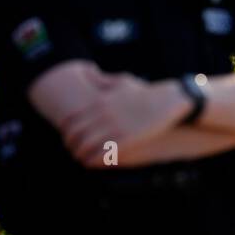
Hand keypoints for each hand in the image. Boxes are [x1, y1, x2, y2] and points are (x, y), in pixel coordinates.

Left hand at [57, 74, 187, 167]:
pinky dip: (93, 161)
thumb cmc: (146, 94)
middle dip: (70, 145)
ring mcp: (114, 129)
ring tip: (82, 158)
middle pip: (74, 135)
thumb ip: (102, 80)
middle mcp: (103, 115)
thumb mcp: (123, 82)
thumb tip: (89, 71)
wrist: (169, 102)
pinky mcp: (125, 141)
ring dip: (80, 155)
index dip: (65, 130)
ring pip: (85, 148)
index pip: (70, 119)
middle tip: (73, 150)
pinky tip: (93, 163)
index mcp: (99, 102)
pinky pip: (101, 155)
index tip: (68, 136)